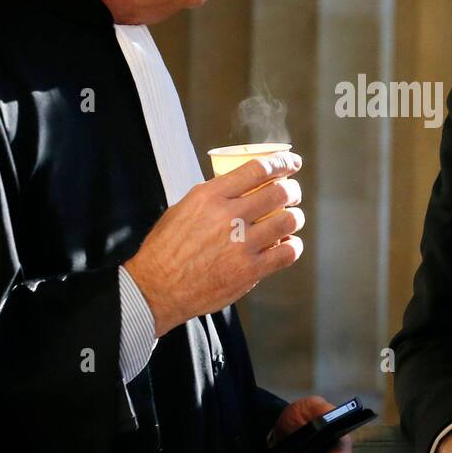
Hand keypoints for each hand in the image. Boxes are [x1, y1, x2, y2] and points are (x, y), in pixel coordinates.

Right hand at [124, 151, 304, 335]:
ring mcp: (241, 245)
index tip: (292, 164)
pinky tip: (286, 245)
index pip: (258, 169)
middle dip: (292, 191)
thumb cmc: (166, 250)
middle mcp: (228, 217)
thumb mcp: (183, 209)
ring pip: (289, 221)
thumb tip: (240, 187)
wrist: (157, 289)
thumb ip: (213, 196)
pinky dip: (292, 246)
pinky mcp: (249, 271)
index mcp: (210, 196)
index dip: (282, 163)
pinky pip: (287, 252)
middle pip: (280, 192)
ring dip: (294, 218)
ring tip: (289, 220)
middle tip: (292, 195)